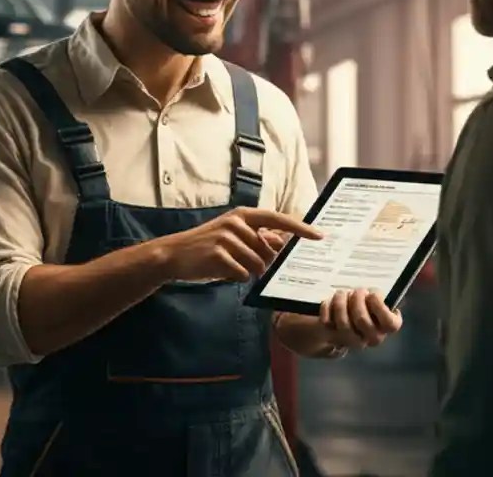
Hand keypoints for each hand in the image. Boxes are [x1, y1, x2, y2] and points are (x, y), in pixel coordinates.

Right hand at [153, 207, 322, 282]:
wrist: (173, 254)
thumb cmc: (207, 247)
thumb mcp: (233, 236)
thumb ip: (256, 239)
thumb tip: (280, 245)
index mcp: (242, 215)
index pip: (278, 219)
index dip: (300, 228)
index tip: (319, 236)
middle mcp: (237, 223)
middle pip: (268, 251)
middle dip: (262, 263)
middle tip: (240, 262)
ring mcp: (227, 238)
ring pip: (257, 265)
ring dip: (246, 271)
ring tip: (226, 265)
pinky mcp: (219, 255)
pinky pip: (242, 274)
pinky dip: (236, 277)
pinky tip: (220, 271)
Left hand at [319, 288, 403, 349]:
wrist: (349, 318)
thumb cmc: (368, 304)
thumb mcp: (378, 298)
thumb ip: (378, 298)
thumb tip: (372, 295)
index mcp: (388, 328)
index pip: (390, 323)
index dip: (379, 306)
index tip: (372, 295)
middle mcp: (373, 339)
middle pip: (362, 319)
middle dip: (357, 299)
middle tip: (356, 291)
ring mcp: (353, 341)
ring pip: (343, 322)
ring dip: (341, 301)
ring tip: (342, 293)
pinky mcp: (333, 338)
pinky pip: (328, 321)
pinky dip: (327, 307)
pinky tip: (330, 302)